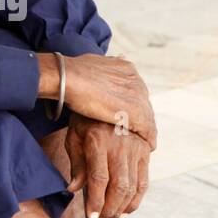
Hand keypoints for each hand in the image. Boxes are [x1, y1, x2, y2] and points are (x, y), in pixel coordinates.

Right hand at [39, 53, 156, 149]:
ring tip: (145, 144)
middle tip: (135, 132)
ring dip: (146, 130)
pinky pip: (148, 129)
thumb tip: (96, 77)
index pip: (135, 91)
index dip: (130, 105)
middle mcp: (136, 80)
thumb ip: (99, 74)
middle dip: (140, 117)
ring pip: (148, 117)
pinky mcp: (136, 112)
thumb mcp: (89, 69)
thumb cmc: (70, 75)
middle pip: (144, 104)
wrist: (68, 78)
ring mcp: (138, 96)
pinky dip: (148, 140)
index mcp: (126, 69)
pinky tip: (148, 147)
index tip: (127, 116)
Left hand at [61, 115, 151, 217]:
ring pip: (133, 187)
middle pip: (119, 186)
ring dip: (122, 208)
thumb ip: (76, 164)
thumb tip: (74, 190)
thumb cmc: (86, 120)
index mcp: (98, 141)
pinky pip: (144, 181)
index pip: (99, 178)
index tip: (91, 217)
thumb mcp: (74, 136)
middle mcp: (120, 145)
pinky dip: (136, 199)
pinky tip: (126, 210)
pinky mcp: (145, 151)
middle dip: (109, 209)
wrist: (112, 97)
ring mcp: (135, 148)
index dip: (96, 201)